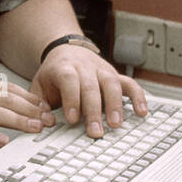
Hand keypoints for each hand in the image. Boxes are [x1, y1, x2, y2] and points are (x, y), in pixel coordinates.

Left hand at [29, 45, 147, 137]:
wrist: (66, 50)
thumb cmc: (54, 73)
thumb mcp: (39, 85)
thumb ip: (39, 103)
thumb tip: (44, 121)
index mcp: (64, 68)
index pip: (69, 81)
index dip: (72, 99)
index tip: (72, 119)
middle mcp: (85, 67)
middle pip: (92, 87)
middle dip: (94, 111)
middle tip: (95, 132)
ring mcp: (102, 70)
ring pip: (112, 84)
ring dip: (115, 105)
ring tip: (116, 125)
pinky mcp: (115, 75)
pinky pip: (130, 84)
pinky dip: (138, 97)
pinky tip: (142, 112)